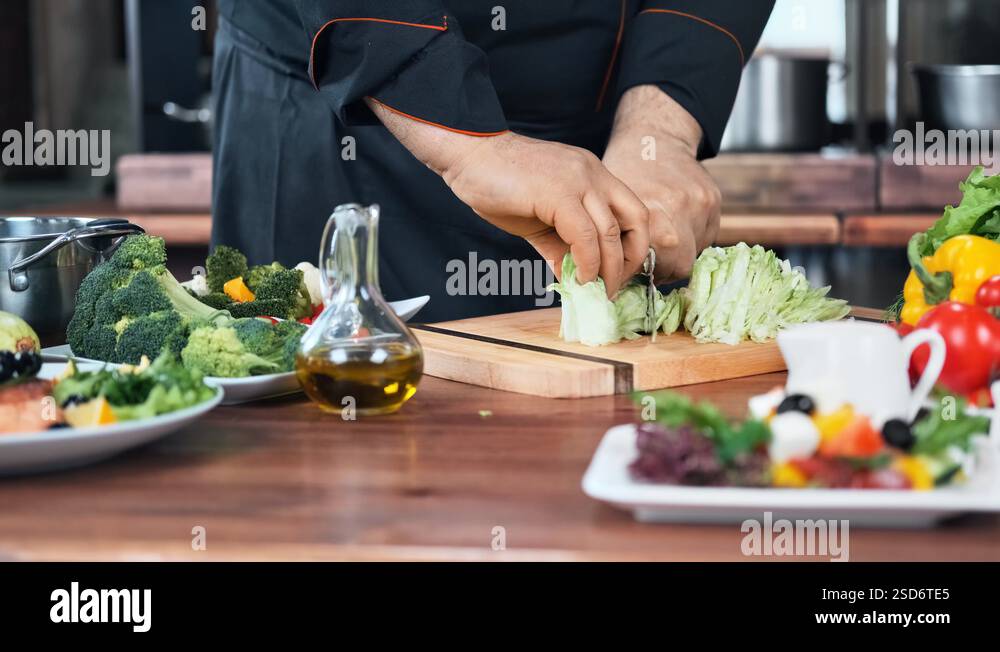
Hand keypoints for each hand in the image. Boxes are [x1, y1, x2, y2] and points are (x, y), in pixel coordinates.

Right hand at [363, 98, 647, 296]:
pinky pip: (585, 236)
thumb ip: (560, 244)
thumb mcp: (539, 217)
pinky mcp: (559, 193)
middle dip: (631, 261)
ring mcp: (579, 181)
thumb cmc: (498, 182)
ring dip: (608, 269)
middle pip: (636, 220)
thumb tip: (574, 277)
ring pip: (611, 232)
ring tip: (597, 290)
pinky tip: (578, 278)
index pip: (633, 212)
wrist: (469, 154)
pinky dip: (587, 263)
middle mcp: (593, 174)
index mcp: (593, 176)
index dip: (634, 246)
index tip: (620, 273)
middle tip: (614, 287)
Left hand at [602, 86, 720, 281]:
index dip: (639, 276)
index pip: (649, 269)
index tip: (631, 275)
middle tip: (648, 263)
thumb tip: (600, 278)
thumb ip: (611, 242)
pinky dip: (692, 238)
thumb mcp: (610, 205)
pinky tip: (677, 224)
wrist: (654, 137)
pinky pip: (706, 236)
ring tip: (661, 241)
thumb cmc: (625, 173)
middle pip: (677, 267)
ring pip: (694, 253)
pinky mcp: (713, 201)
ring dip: (678, 254)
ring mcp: (699, 206)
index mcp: (647, 215)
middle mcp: (676, 212)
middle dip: (662, 270)